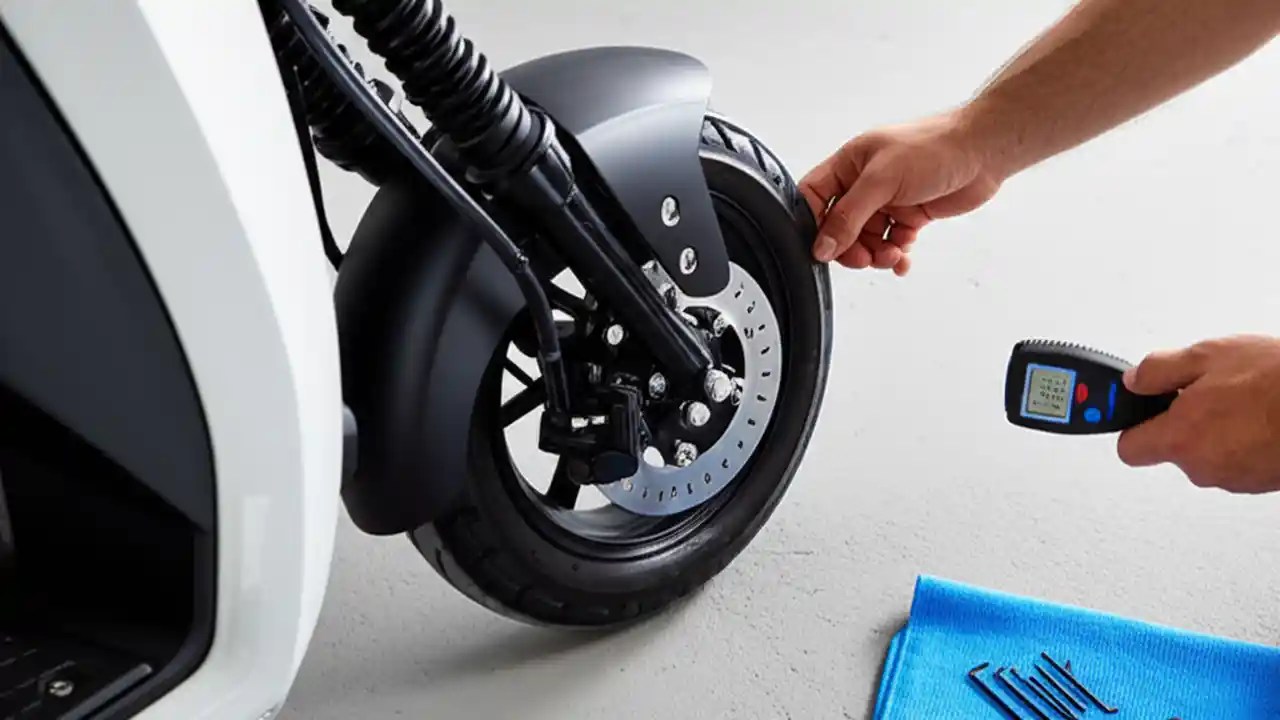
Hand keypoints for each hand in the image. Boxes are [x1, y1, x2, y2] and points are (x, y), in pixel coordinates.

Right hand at [798, 112, 1004, 273]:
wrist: (984, 150)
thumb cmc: (935, 147)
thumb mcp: (882, 180)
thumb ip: (848, 216)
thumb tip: (823, 245)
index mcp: (850, 164)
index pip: (813, 197)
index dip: (811, 224)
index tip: (821, 248)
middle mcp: (865, 182)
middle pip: (840, 226)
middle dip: (850, 248)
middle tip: (864, 258)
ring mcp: (888, 200)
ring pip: (867, 239)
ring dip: (876, 253)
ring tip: (892, 255)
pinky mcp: (911, 214)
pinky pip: (893, 242)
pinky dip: (897, 254)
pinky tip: (903, 259)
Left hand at [1118, 335, 1279, 492]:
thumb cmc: (1278, 382)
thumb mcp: (1207, 355)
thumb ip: (1159, 370)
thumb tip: (1134, 380)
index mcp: (1180, 437)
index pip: (1128, 449)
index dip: (1132, 427)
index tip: (1140, 412)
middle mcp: (1203, 467)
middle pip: (1172, 449)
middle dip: (1182, 422)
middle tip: (1206, 392)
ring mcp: (1235, 478)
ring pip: (1208, 454)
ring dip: (1217, 430)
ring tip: (1244, 401)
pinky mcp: (1262, 483)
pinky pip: (1238, 459)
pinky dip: (1244, 441)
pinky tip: (1262, 417)